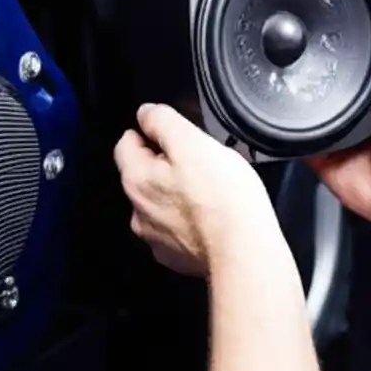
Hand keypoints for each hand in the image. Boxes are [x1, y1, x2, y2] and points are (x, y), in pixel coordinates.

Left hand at [113, 104, 278, 275]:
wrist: (244, 250)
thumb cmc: (223, 198)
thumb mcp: (192, 141)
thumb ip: (162, 121)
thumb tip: (146, 113)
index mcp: (137, 180)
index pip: (126, 144)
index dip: (150, 133)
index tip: (172, 135)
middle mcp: (139, 211)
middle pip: (144, 175)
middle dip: (167, 166)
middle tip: (200, 164)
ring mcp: (157, 238)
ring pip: (161, 204)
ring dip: (177, 195)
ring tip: (209, 193)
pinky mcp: (177, 256)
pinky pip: (177, 230)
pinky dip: (189, 222)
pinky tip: (210, 217)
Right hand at [309, 21, 370, 230]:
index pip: (353, 57)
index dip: (342, 43)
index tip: (329, 28)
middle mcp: (350, 104)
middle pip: (322, 77)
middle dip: (311, 69)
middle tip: (300, 59)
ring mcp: (331, 126)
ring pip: (303, 104)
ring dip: (296, 98)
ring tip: (291, 89)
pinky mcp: (315, 150)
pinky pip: (294, 137)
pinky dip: (288, 131)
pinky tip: (288, 122)